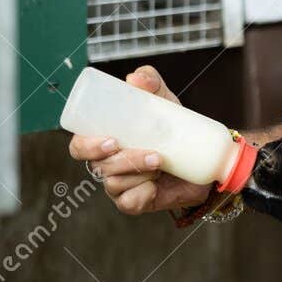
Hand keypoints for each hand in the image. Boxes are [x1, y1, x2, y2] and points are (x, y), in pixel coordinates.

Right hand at [67, 65, 211, 214]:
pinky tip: (154, 185)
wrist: (202, 158)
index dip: (86, 146)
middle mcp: (106, 164)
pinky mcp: (135, 202)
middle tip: (150, 153)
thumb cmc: (174, 127)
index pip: (79, 146)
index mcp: (104, 140)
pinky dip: (141, 194)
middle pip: (97, 166)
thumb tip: (135, 79)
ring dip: (138, 172)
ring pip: (113, 183)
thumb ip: (150, 82)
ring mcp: (119, 185)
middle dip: (122, 160)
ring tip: (161, 160)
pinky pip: (128, 203)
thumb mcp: (163, 100)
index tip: (111, 141)